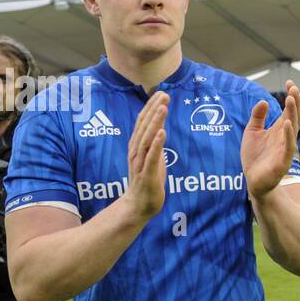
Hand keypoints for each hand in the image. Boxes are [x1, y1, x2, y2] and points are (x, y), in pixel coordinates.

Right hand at [122, 91, 168, 219]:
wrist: (139, 205)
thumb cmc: (147, 181)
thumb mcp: (154, 158)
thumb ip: (155, 144)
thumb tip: (161, 128)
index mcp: (137, 146)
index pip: (143, 123)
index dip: (152, 108)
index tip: (162, 94)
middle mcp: (136, 151)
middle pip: (144, 127)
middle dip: (154, 110)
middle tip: (164, 95)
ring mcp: (140, 162)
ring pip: (146, 138)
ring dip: (155, 122)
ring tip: (163, 108)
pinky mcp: (146, 174)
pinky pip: (151, 157)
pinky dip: (156, 144)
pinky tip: (162, 133)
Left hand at [243, 80, 299, 197]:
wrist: (253, 180)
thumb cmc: (254, 157)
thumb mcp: (252, 132)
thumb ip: (257, 117)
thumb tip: (263, 101)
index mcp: (280, 129)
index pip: (290, 110)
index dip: (292, 96)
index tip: (289, 83)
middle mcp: (285, 137)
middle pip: (295, 116)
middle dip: (295, 101)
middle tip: (293, 87)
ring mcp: (285, 148)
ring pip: (294, 128)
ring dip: (293, 113)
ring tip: (291, 98)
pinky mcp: (283, 161)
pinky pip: (289, 147)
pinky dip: (289, 135)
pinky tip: (287, 123)